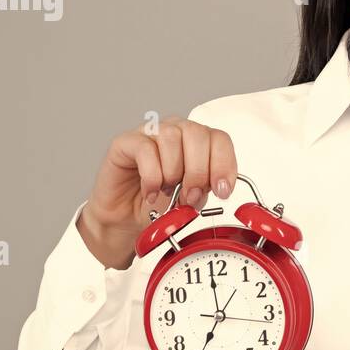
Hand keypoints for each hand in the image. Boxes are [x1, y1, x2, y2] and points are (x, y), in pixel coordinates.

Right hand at [78, 115, 237, 268]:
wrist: (127, 217)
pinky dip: (152, 175)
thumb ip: (205, 189)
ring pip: (171, 137)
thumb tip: (215, 187)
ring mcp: (150, 133)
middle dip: (198, 171)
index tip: (222, 191)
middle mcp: (176, 131)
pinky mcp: (126, 142)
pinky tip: (151, 192)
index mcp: (198, 142)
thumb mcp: (192, 200)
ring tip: (167, 191)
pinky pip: (144, 149)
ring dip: (173, 171)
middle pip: (197, 133)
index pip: (219, 139)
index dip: (224, 165)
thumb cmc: (159, 203)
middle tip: (189, 196)